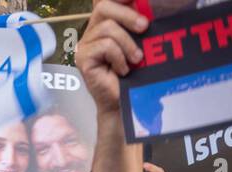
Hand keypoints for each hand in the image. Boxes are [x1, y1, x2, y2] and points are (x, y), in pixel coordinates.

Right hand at [74, 0, 148, 116]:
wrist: (124, 100)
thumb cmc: (134, 71)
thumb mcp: (141, 40)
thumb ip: (139, 23)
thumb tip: (149, 11)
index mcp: (105, 22)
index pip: (104, 0)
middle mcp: (92, 31)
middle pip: (103, 6)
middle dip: (127, 14)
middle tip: (144, 28)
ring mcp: (85, 45)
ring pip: (107, 28)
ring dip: (127, 43)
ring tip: (136, 59)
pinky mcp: (82, 59)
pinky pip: (104, 46)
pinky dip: (119, 57)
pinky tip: (123, 69)